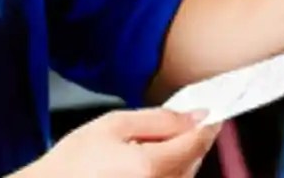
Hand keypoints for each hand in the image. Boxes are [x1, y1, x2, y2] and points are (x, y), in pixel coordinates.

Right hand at [16, 108, 220, 177]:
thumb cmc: (73, 162)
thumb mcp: (113, 124)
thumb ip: (160, 119)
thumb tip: (197, 116)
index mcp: (149, 167)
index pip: (197, 142)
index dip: (207, 124)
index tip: (210, 112)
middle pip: (194, 161)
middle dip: (187, 141)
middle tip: (162, 130)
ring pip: (185, 176)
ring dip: (177, 159)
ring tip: (140, 151)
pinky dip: (166, 174)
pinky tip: (141, 168)